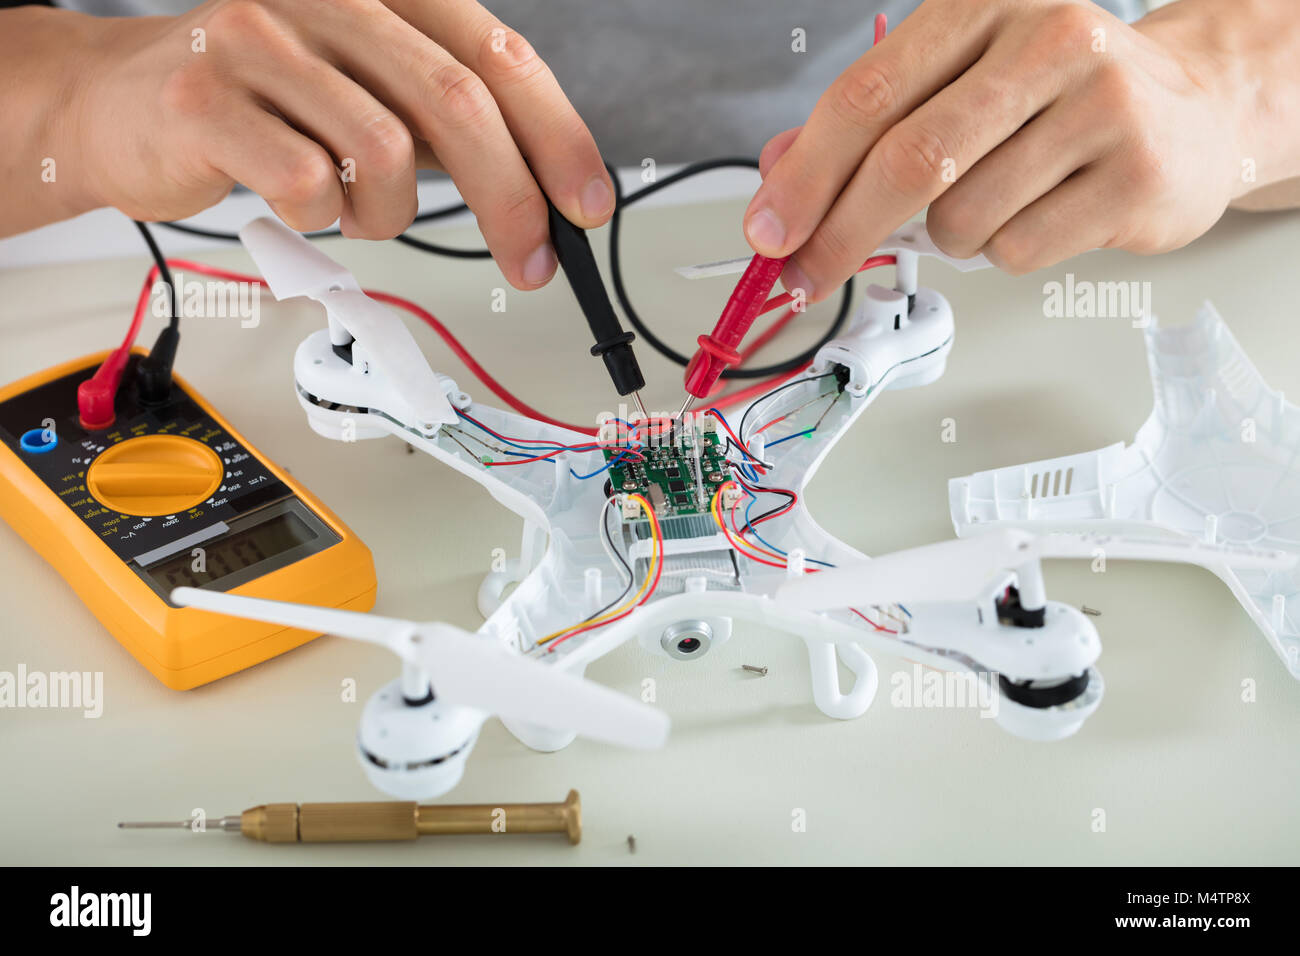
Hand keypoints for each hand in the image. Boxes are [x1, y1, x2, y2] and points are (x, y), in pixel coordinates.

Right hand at [69, 0, 613, 287]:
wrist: (121, 102)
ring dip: (390, 214)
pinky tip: (299, 204)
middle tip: (532, 262)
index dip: (557, 135)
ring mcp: (260, 38)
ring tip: (357, 210)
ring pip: (385, 154)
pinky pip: (308, 185)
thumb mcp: (373, 97)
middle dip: (511, 201)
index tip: (588, 206)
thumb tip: (547, 190)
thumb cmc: (266, 107)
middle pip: (457, 104)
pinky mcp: (203, 97)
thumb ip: (448, 124)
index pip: (498, 54)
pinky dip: (322, 220)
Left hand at [743, 0, 1266, 298]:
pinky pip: (1016, 251)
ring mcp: (1103, 104)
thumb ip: (869, 125)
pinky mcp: (1137, 175)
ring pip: (961, 218)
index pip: (867, 95)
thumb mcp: (957, 84)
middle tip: (807, 274)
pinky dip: (1003, 253)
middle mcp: (1048, 39)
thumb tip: (779, 176)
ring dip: (946, 237)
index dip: (805, 175)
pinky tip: (1040, 212)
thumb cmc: (1054, 99)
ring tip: (989, 202)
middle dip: (841, 233)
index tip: (769, 231)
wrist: (1192, 110)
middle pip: (909, 161)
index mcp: (983, 6)